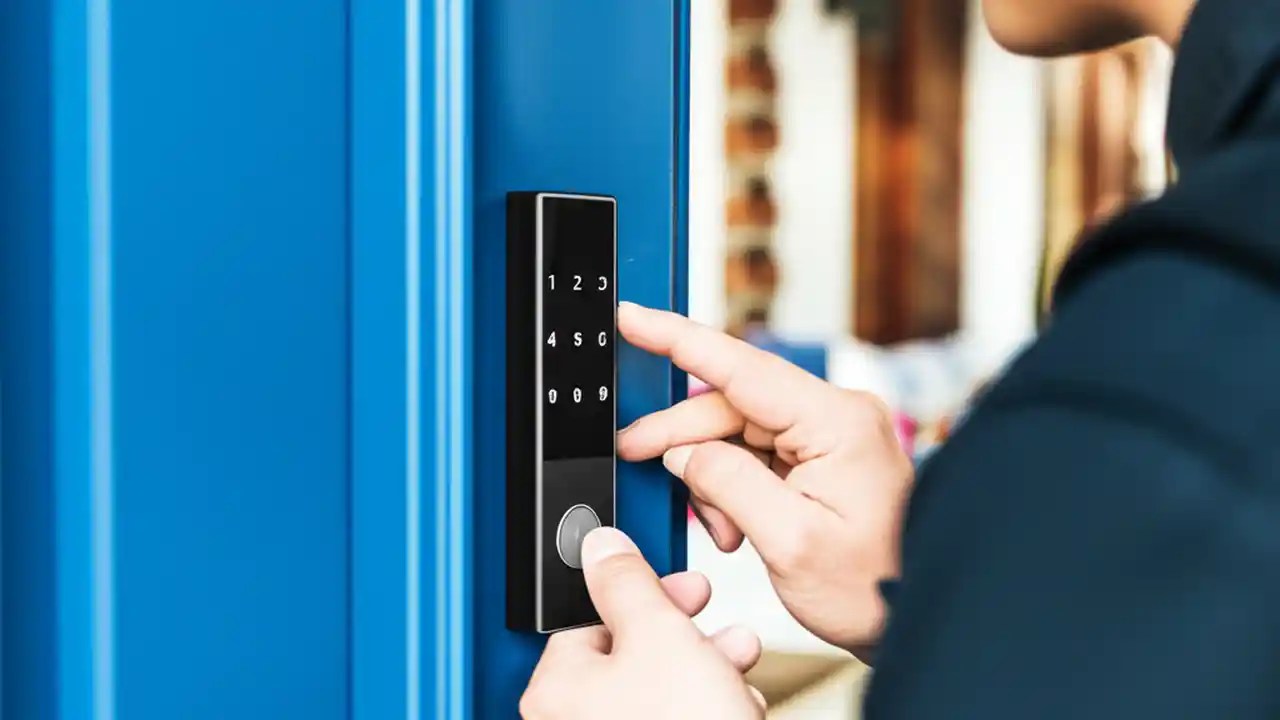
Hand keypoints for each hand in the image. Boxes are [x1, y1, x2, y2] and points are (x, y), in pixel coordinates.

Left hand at [521, 528, 765, 719]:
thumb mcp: (660, 633)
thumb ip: (627, 580)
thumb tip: (600, 546)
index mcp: (556, 687)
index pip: (592, 616)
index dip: (646, 594)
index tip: (681, 587)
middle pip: (628, 653)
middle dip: (685, 632)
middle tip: (714, 621)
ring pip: (655, 690)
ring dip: (703, 668)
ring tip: (736, 663)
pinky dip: (701, 708)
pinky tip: (735, 705)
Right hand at [616, 302, 913, 657]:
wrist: (911, 614)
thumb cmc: (873, 586)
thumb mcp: (790, 541)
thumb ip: (728, 485)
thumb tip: (683, 453)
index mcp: (835, 421)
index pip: (740, 365)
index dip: (677, 337)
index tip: (633, 317)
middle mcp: (833, 415)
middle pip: (728, 403)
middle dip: (680, 436)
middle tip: (633, 453)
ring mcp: (827, 434)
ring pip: (734, 432)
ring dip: (710, 476)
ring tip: (721, 529)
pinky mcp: (818, 456)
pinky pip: (751, 454)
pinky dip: (730, 487)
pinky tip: (734, 526)